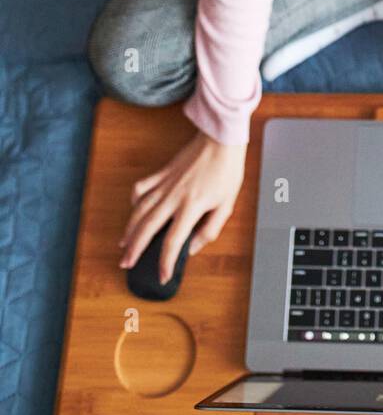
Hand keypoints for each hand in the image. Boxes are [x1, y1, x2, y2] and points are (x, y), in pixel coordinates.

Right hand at [119, 130, 245, 283]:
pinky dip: (134, 201)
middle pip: (147, 228)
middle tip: (126, 264)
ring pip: (139, 210)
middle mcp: (173, 196)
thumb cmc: (227, 171)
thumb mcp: (227, 205)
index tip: (162, 275)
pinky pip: (142, 188)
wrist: (220, 140)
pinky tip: (134, 209)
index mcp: (191, 206)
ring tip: (123, 244)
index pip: (173, 241)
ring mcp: (165, 184)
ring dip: (129, 229)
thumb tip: (192, 248)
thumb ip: (210, 230)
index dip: (166, 262)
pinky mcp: (162, 173)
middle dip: (135, 249)